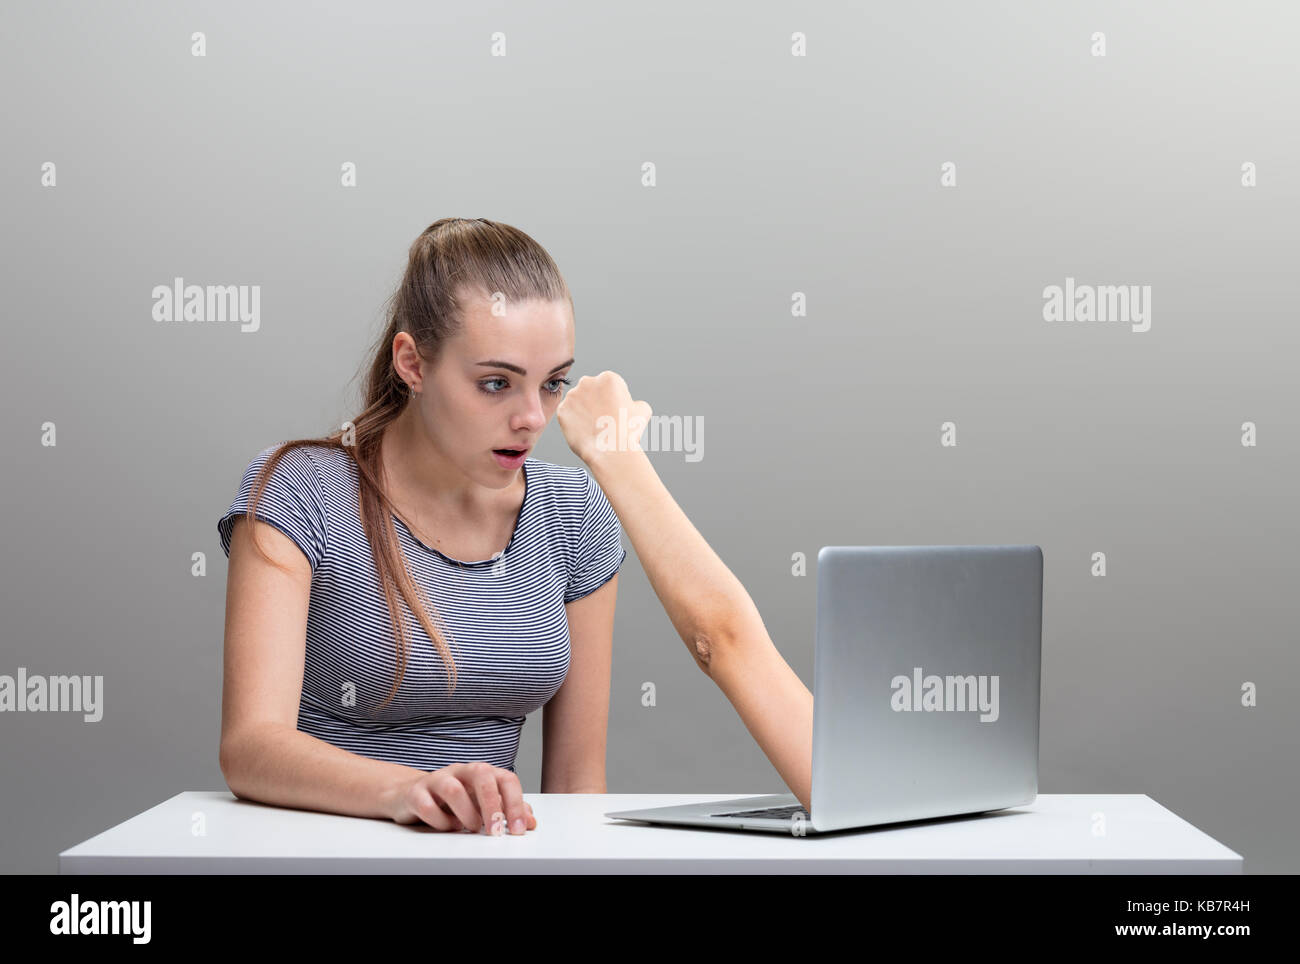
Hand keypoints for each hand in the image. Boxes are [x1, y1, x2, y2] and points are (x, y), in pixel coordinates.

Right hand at [389, 762, 537, 833]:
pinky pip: (428, 806)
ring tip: (471, 828)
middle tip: (495, 832)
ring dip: (466, 813)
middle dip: (492, 806)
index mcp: (482, 772)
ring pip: (453, 789)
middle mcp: (461, 771)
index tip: (519, 829)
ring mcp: (437, 779)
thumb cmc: (453, 799)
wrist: (412, 794)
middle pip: (482, 776)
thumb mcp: (483, 803)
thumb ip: (507, 809)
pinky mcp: (416, 794)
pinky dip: (440, 821)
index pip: (506, 779)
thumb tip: (530, 821)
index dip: (516, 804)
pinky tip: (447, 827)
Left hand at [556, 370, 652, 465]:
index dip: (612, 400)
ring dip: (583, 411)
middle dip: (595, 402)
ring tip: (594, 427)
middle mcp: (588, 382)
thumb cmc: (628, 430)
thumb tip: (632, 405)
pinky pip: (567, 415)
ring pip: (577, 402)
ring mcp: (572, 396)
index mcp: (608, 378)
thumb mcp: (642, 409)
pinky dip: (573, 422)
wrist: (611, 449)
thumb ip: (634, 401)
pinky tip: (584, 431)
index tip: (614, 412)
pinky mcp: (562, 410)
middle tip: (603, 420)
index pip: (608, 386)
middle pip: (590, 391)